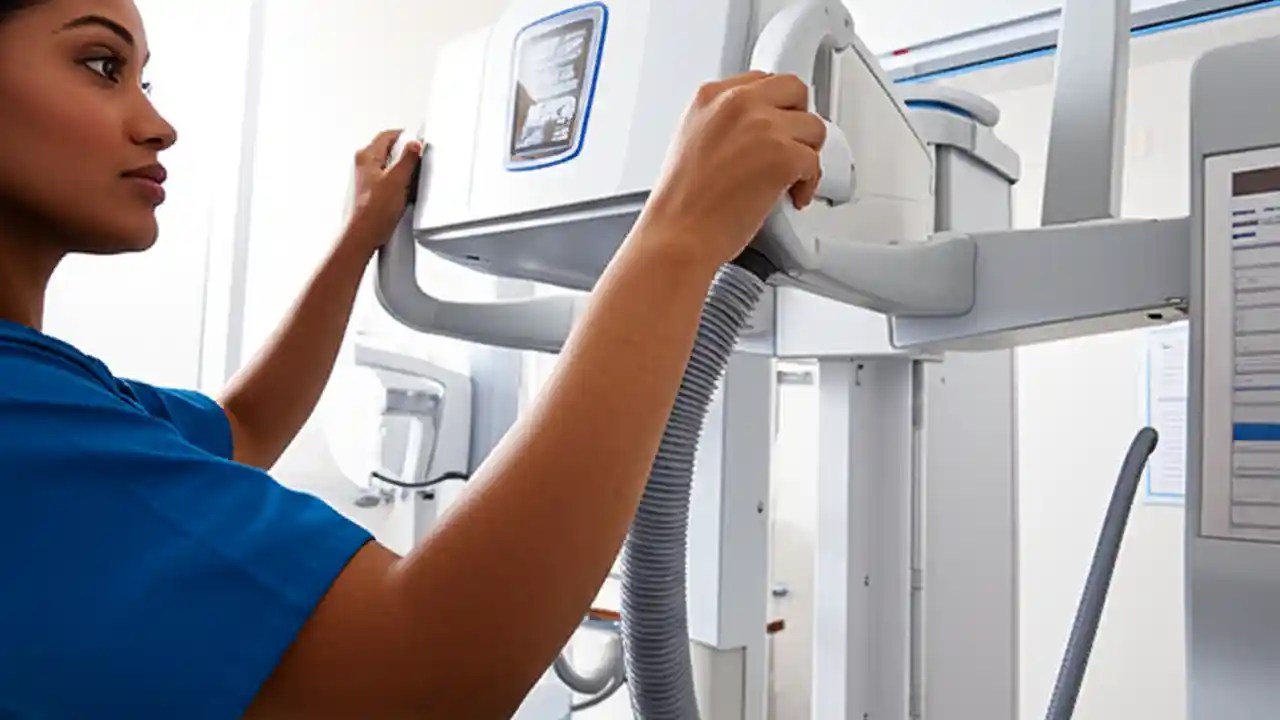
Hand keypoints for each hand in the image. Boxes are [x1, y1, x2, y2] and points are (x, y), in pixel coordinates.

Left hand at [343, 130, 422, 255]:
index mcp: (366, 156)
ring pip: (390, 166)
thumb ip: (408, 158)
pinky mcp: (372, 192)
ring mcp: (367, 179)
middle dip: (406, 155)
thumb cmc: (373, 210)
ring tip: (410, 182)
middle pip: (389, 150)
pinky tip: (404, 195)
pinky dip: (399, 184)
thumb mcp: (397, 179)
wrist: (364, 234)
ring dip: (403, 172)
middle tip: (416, 163)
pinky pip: (389, 181)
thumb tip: (414, 145)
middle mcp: (363, 165)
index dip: (405, 135)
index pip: (388, 135)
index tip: (418, 141)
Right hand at [634, 72, 825, 271]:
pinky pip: (815, 161)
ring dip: (807, 152)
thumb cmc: (680, 202)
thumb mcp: (691, 138)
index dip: (775, 106)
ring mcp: (763, 127)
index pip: (762, 80)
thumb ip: (723, 123)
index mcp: (711, 95)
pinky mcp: (783, 156)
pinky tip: (794, 195)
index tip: (777, 124)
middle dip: (798, 119)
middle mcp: (738, 103)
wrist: (678, 233)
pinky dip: (809, 183)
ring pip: (813, 126)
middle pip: (794, 90)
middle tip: (792, 144)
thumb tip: (752, 131)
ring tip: (792, 175)